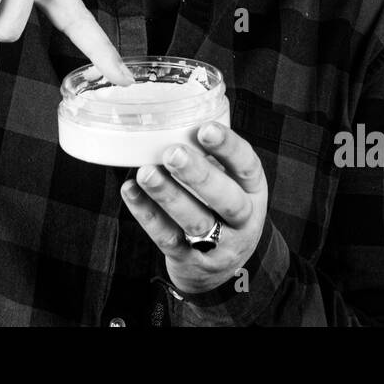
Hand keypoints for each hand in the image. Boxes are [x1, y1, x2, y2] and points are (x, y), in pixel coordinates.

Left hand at [121, 121, 267, 294]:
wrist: (220, 269)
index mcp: (252, 191)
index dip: (228, 147)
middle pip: (227, 199)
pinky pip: (168, 238)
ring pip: (196, 221)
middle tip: (173, 153)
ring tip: (146, 173)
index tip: (205, 129)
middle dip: (199, 175)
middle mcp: (243, 219)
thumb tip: (169, 114)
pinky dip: (147, 214)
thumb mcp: (230, 183)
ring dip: (169, 195)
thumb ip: (209, 156)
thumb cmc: (219, 208)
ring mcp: (219, 245)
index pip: (248, 166)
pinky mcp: (191, 261)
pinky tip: (131, 191)